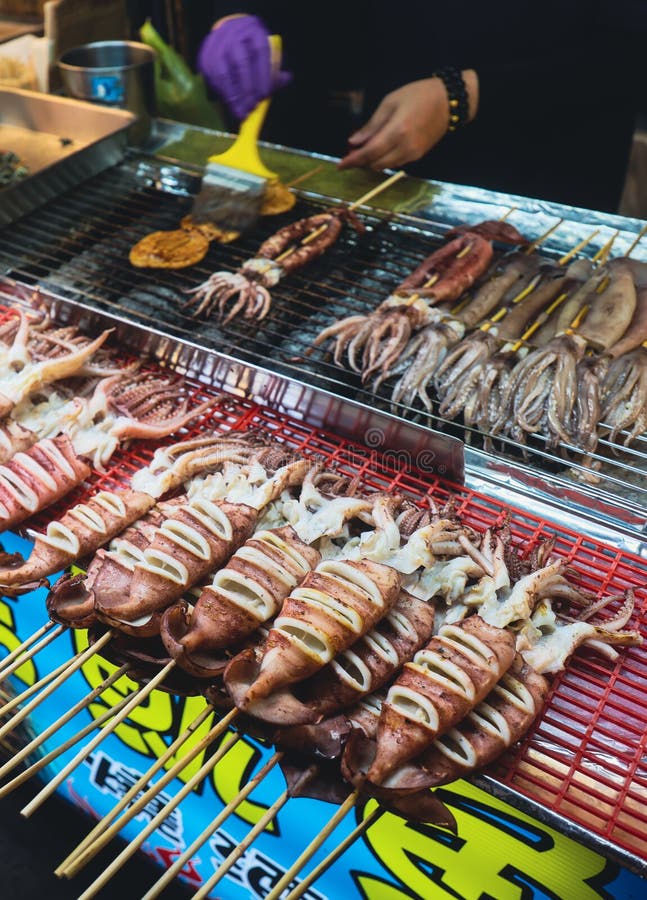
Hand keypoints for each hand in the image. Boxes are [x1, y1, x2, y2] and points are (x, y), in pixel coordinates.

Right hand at [197, 15, 291, 119]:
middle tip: (250, 109)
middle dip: (246, 89)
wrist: (229, 35)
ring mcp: (217, 43)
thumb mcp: (266, 56)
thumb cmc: (251, 51)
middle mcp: (234, 34)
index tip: (264, 96)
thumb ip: (275, 71)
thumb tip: (286, 79)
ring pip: (222, 71)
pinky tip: (227, 103)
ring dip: (231, 95)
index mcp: (254, 31)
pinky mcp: (205, 54)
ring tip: (239, 112)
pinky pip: (211, 76)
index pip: (260, 52)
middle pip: (240, 62)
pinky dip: (220, 92)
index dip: (262, 76)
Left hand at [338, 72, 477, 170]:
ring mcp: (413, 154)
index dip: (353, 160)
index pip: (369, 152)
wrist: (449, 102)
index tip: (340, 164)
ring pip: (385, 166)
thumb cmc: (418, 95)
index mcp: (397, 131)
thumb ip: (372, 125)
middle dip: (361, 162)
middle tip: (350, 153)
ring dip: (371, 162)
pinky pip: (395, 163)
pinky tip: (379, 150)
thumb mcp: (390, 102)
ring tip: (363, 151)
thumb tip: (354, 142)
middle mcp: (405, 147)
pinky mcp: (418, 156)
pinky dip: (384, 160)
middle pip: (375, 164)